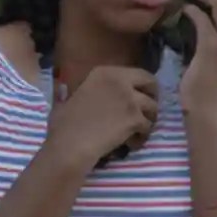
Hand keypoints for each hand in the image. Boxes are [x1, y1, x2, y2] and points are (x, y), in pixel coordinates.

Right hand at [42, 66, 158, 170]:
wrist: (71, 144)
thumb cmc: (64, 124)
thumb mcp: (71, 97)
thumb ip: (85, 90)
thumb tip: (76, 90)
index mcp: (104, 72)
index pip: (136, 73)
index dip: (141, 86)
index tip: (139, 95)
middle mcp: (120, 80)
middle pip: (151, 83)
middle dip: (153, 96)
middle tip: (147, 111)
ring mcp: (130, 99)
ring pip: (152, 107)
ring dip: (147, 120)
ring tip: (137, 131)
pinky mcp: (135, 118)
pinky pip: (147, 127)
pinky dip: (141, 137)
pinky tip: (131, 143)